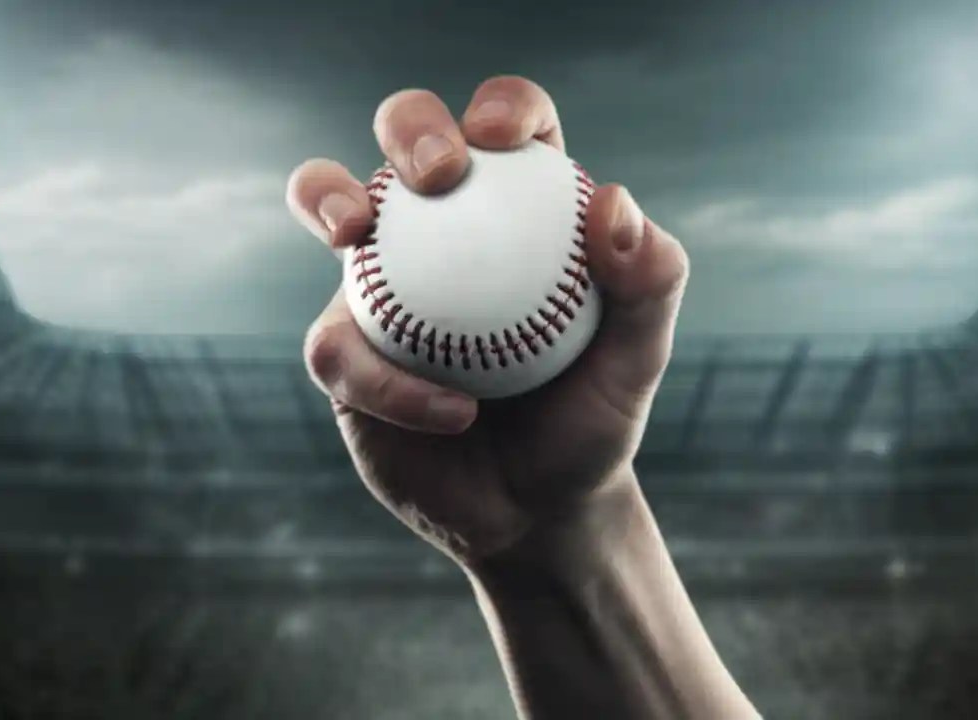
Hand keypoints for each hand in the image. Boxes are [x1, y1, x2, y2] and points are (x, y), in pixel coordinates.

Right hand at [286, 76, 689, 564]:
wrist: (535, 511)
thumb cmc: (588, 421)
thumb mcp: (636, 360)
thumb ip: (650, 282)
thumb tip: (611, 203)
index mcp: (515, 211)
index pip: (506, 129)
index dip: (503, 107)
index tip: (508, 141)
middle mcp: (441, 232)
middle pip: (405, 138)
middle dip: (409, 127)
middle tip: (437, 175)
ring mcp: (380, 285)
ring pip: (327, 204)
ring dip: (327, 196)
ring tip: (354, 232)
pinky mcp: (341, 350)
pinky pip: (337, 345)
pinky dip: (392, 382)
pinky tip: (453, 415)